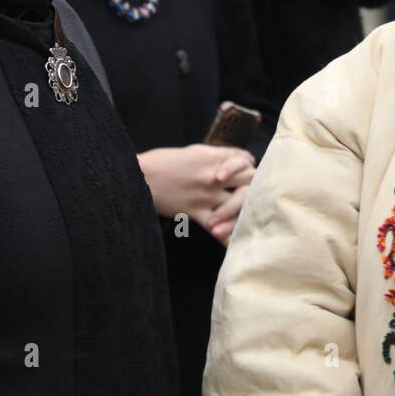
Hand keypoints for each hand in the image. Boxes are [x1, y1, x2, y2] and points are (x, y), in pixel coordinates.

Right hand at [137, 144, 256, 237]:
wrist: (139, 177)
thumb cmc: (163, 162)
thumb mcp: (194, 151)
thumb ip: (217, 156)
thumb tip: (239, 160)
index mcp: (213, 157)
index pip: (245, 160)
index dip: (250, 167)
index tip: (248, 172)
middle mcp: (214, 175)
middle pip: (249, 180)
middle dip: (255, 187)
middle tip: (253, 195)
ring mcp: (206, 195)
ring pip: (238, 204)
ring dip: (244, 211)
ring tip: (246, 217)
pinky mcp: (196, 212)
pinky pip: (218, 228)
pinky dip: (228, 237)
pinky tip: (236, 244)